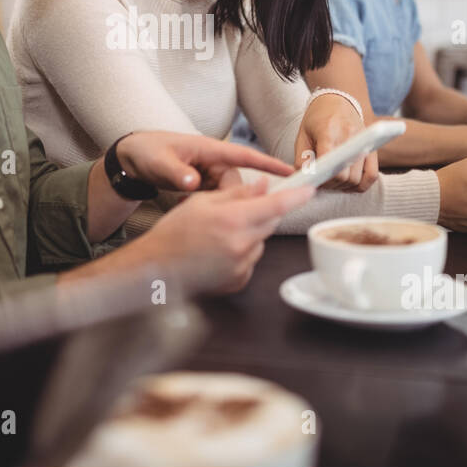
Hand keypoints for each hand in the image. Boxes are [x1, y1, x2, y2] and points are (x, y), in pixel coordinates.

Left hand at [115, 131, 293, 191]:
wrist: (132, 158)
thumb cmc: (148, 152)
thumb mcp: (159, 162)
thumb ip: (177, 172)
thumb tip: (193, 182)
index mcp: (210, 149)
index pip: (246, 156)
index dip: (270, 165)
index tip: (292, 173)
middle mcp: (215, 161)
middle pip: (239, 184)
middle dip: (230, 199)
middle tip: (208, 207)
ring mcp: (211, 173)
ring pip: (229, 195)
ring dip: (218, 205)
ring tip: (188, 204)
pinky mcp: (205, 184)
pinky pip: (218, 198)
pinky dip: (210, 206)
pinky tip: (189, 207)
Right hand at [129, 177, 315, 293]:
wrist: (156, 267)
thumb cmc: (174, 232)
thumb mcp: (203, 202)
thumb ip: (238, 194)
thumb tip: (263, 186)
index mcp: (233, 221)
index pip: (276, 206)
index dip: (296, 196)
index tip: (310, 190)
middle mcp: (240, 245)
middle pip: (270, 223)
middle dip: (262, 213)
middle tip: (238, 211)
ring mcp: (240, 266)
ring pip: (260, 242)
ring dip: (250, 234)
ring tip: (219, 235)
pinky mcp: (238, 281)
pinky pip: (251, 260)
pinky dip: (241, 253)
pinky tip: (218, 252)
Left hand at [294, 94, 378, 191]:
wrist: (337, 100)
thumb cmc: (317, 119)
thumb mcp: (302, 135)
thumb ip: (301, 159)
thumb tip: (306, 180)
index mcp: (329, 131)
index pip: (330, 163)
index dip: (321, 177)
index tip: (314, 180)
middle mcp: (350, 136)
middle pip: (345, 176)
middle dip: (331, 184)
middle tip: (322, 181)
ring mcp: (364, 143)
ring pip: (357, 179)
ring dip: (344, 186)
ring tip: (333, 180)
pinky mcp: (373, 149)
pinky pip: (371, 176)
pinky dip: (360, 185)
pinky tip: (348, 183)